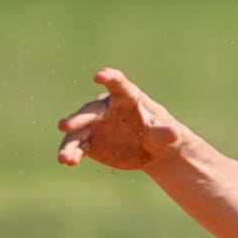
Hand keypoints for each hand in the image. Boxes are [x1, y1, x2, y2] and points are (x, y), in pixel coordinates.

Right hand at [57, 68, 180, 170]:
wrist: (151, 150)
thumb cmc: (160, 134)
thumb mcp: (165, 135)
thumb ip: (164, 133)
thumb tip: (173, 133)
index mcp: (127, 97)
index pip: (118, 84)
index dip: (109, 78)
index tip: (99, 76)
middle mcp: (107, 108)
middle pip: (91, 111)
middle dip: (78, 119)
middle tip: (64, 126)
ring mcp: (96, 125)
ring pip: (78, 131)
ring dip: (69, 143)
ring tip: (64, 157)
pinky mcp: (90, 141)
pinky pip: (78, 146)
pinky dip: (72, 153)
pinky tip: (68, 161)